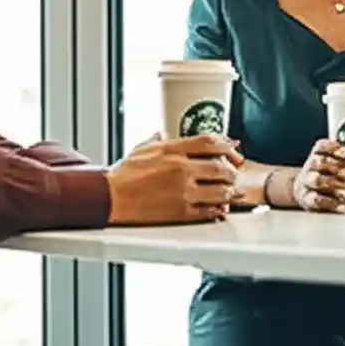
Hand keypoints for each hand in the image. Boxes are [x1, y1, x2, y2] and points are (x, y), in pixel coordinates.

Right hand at [107, 134, 242, 224]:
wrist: (111, 197)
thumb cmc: (123, 174)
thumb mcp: (142, 149)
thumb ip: (158, 141)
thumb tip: (163, 134)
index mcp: (173, 150)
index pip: (208, 142)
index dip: (226, 143)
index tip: (233, 146)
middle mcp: (181, 169)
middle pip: (220, 167)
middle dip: (231, 171)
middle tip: (234, 173)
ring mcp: (182, 191)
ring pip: (219, 191)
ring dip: (228, 192)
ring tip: (230, 192)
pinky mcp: (180, 211)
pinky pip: (208, 210)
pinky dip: (217, 210)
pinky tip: (219, 209)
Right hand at [294, 140, 344, 213]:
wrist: (309, 194)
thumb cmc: (330, 176)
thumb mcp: (339, 165)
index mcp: (317, 155)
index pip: (321, 146)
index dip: (333, 147)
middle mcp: (309, 167)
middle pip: (317, 162)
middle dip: (336, 167)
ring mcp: (305, 183)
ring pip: (315, 180)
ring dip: (332, 184)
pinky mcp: (306, 200)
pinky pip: (315, 200)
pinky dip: (330, 203)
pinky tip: (342, 207)